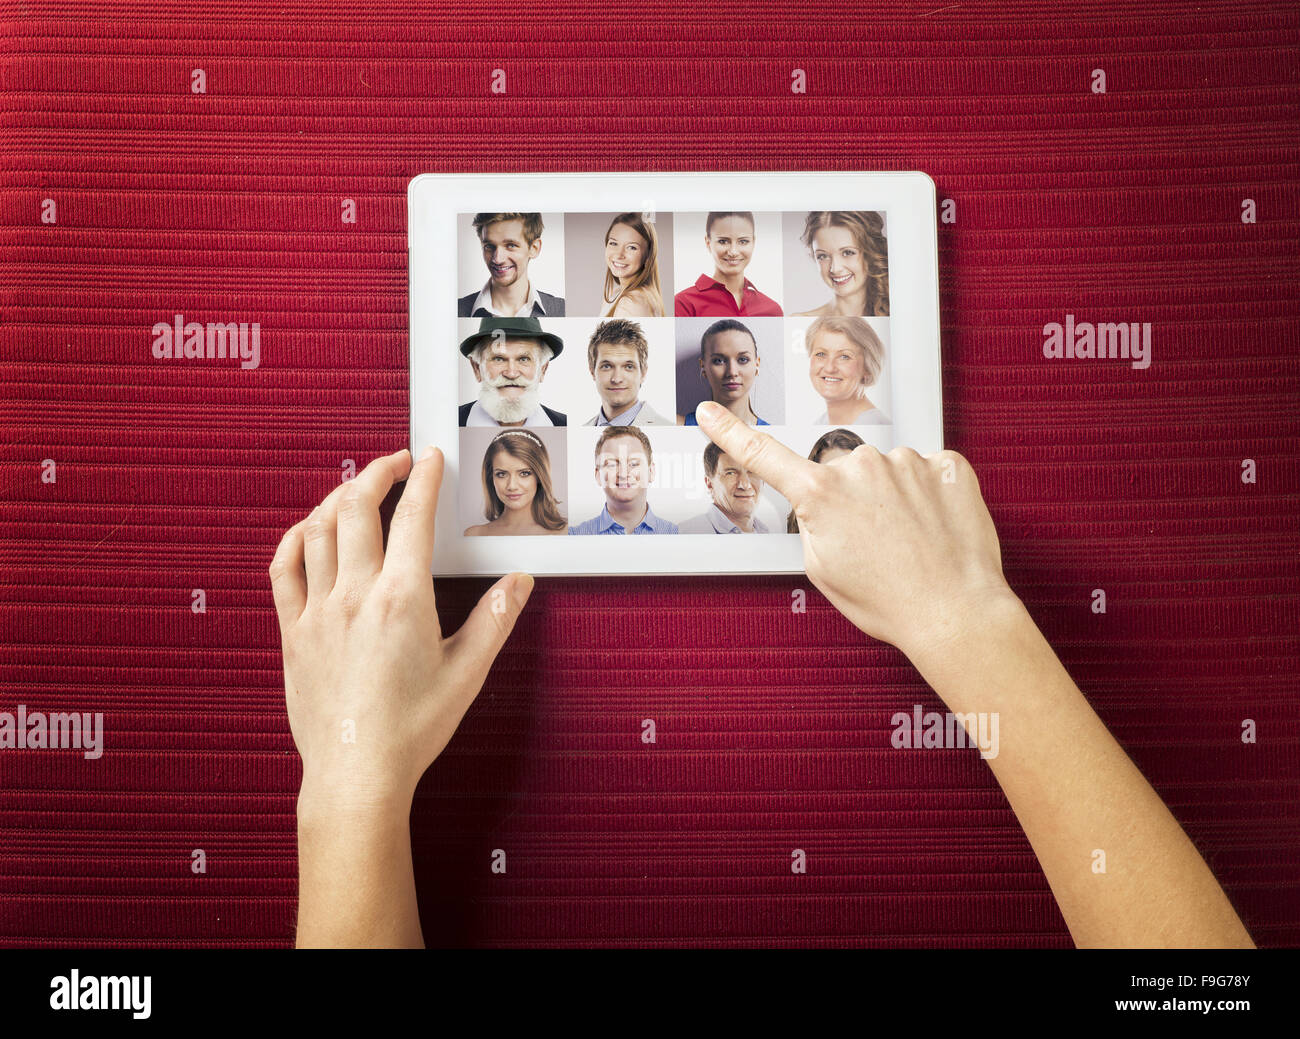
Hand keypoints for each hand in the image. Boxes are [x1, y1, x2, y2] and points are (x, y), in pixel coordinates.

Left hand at [268, 447, 533, 810]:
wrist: (356, 773)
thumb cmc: (413, 729)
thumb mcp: (468, 673)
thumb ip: (496, 619)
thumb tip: (519, 580)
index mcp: (401, 599)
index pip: (412, 517)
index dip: (424, 478)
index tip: (431, 457)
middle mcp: (354, 595)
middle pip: (357, 507)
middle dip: (379, 471)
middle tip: (399, 462)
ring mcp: (317, 611)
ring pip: (318, 529)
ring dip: (339, 496)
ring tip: (360, 488)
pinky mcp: (293, 632)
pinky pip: (283, 569)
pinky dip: (296, 537)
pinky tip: (310, 529)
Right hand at [694, 402, 1014, 659]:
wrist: (955, 613)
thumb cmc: (889, 602)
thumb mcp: (823, 570)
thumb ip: (814, 523)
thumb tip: (824, 504)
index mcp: (820, 494)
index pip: (763, 455)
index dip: (731, 432)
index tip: (709, 412)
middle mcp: (860, 466)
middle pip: (843, 471)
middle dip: (852, 498)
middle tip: (873, 543)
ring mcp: (908, 462)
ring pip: (889, 470)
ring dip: (894, 498)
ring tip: (910, 542)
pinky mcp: (949, 466)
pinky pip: (930, 471)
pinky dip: (931, 495)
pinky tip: (935, 528)